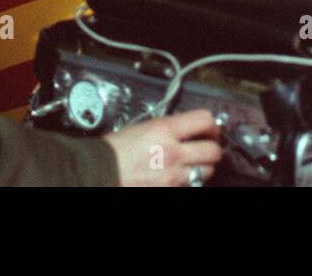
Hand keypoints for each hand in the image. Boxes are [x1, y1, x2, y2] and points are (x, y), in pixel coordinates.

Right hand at [103, 109, 222, 186]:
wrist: (98, 172)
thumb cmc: (114, 151)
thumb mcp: (144, 127)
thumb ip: (168, 128)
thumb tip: (187, 129)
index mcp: (165, 130)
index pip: (205, 120)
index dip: (213, 124)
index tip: (212, 128)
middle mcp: (173, 152)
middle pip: (213, 150)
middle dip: (213, 149)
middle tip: (208, 147)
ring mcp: (173, 175)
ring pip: (206, 171)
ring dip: (202, 168)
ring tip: (193, 164)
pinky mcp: (170, 191)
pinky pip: (190, 185)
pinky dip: (188, 181)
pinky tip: (179, 176)